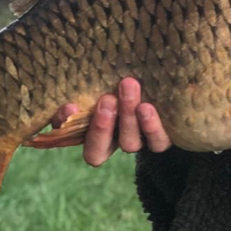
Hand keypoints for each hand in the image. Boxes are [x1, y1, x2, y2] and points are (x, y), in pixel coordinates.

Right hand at [50, 77, 171, 165]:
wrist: (163, 80)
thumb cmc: (124, 80)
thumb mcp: (102, 82)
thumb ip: (82, 91)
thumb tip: (70, 104)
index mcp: (92, 131)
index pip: (68, 135)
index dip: (67, 127)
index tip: (70, 106)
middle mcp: (113, 142)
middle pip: (99, 150)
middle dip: (101, 127)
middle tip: (107, 99)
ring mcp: (137, 142)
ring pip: (129, 143)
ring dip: (126, 118)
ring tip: (128, 88)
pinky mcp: (161, 139)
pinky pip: (157, 142)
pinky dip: (151, 127)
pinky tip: (146, 107)